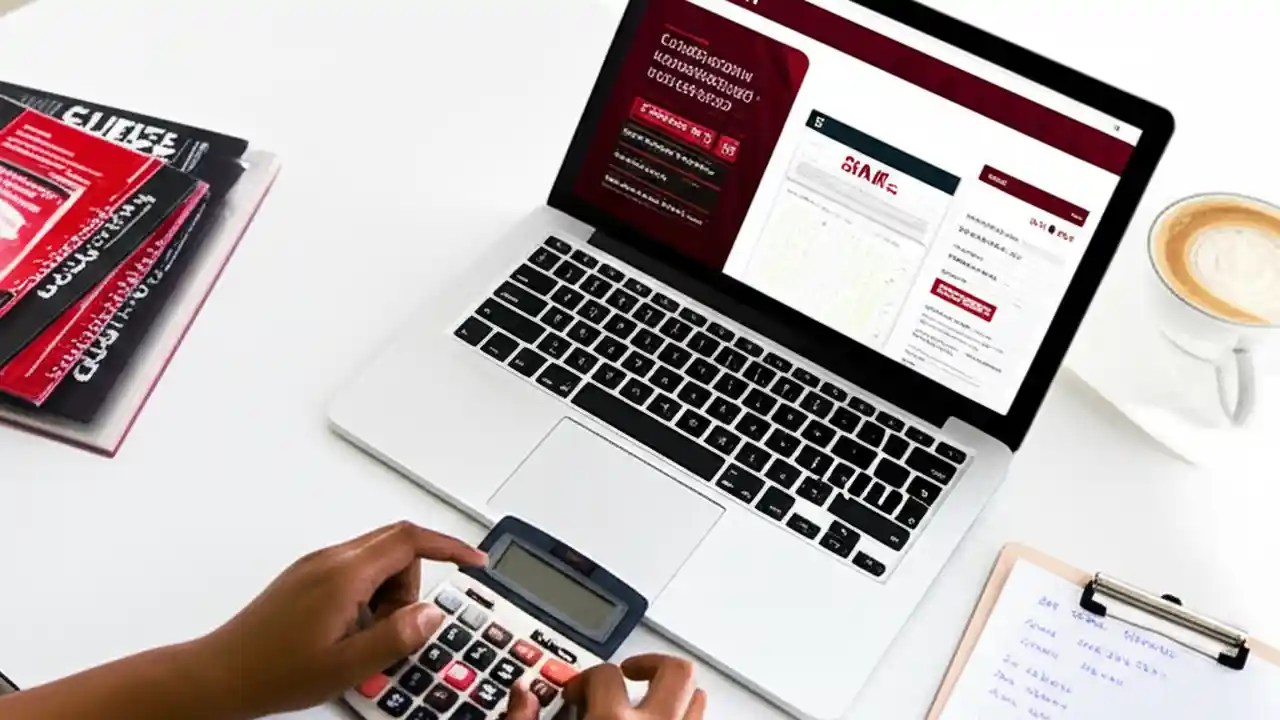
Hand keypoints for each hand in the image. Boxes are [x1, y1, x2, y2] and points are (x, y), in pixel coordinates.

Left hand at [191, 521, 485, 717]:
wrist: (220, 675)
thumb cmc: (272, 671)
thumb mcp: (348, 666)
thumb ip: (397, 636)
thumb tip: (431, 614)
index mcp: (344, 574)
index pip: (411, 540)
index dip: (450, 547)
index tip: (474, 559)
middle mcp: (330, 560)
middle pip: (397, 546)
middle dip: (411, 585)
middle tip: (396, 627)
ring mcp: (316, 566)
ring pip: (378, 560)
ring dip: (387, 595)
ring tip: (364, 637)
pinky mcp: (308, 576)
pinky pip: (356, 572)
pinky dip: (367, 597)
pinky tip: (349, 631)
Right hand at [506, 654, 705, 719]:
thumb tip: (522, 694)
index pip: (605, 675)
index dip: (585, 678)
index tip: (575, 693)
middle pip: (675, 670)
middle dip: (650, 663)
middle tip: (627, 672)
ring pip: (697, 699)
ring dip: (673, 691)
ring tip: (646, 697)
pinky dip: (683, 717)